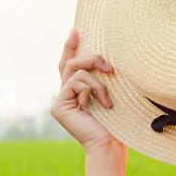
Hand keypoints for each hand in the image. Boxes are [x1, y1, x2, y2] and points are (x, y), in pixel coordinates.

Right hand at [51, 27, 125, 156]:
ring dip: (98, 82)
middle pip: (71, 62)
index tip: (76, 30)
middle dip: (92, 59)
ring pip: (76, 70)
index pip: (70, 64)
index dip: (71, 47)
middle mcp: (65, 94)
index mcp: (77, 92)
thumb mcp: (112, 93)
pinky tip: (102, 106)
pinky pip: (76, 82)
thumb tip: (107, 60)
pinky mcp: (58, 106)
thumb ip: (102, 78)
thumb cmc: (118, 123)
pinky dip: (92, 90)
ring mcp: (60, 100)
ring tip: (108, 99)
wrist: (111, 145)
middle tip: (111, 69)